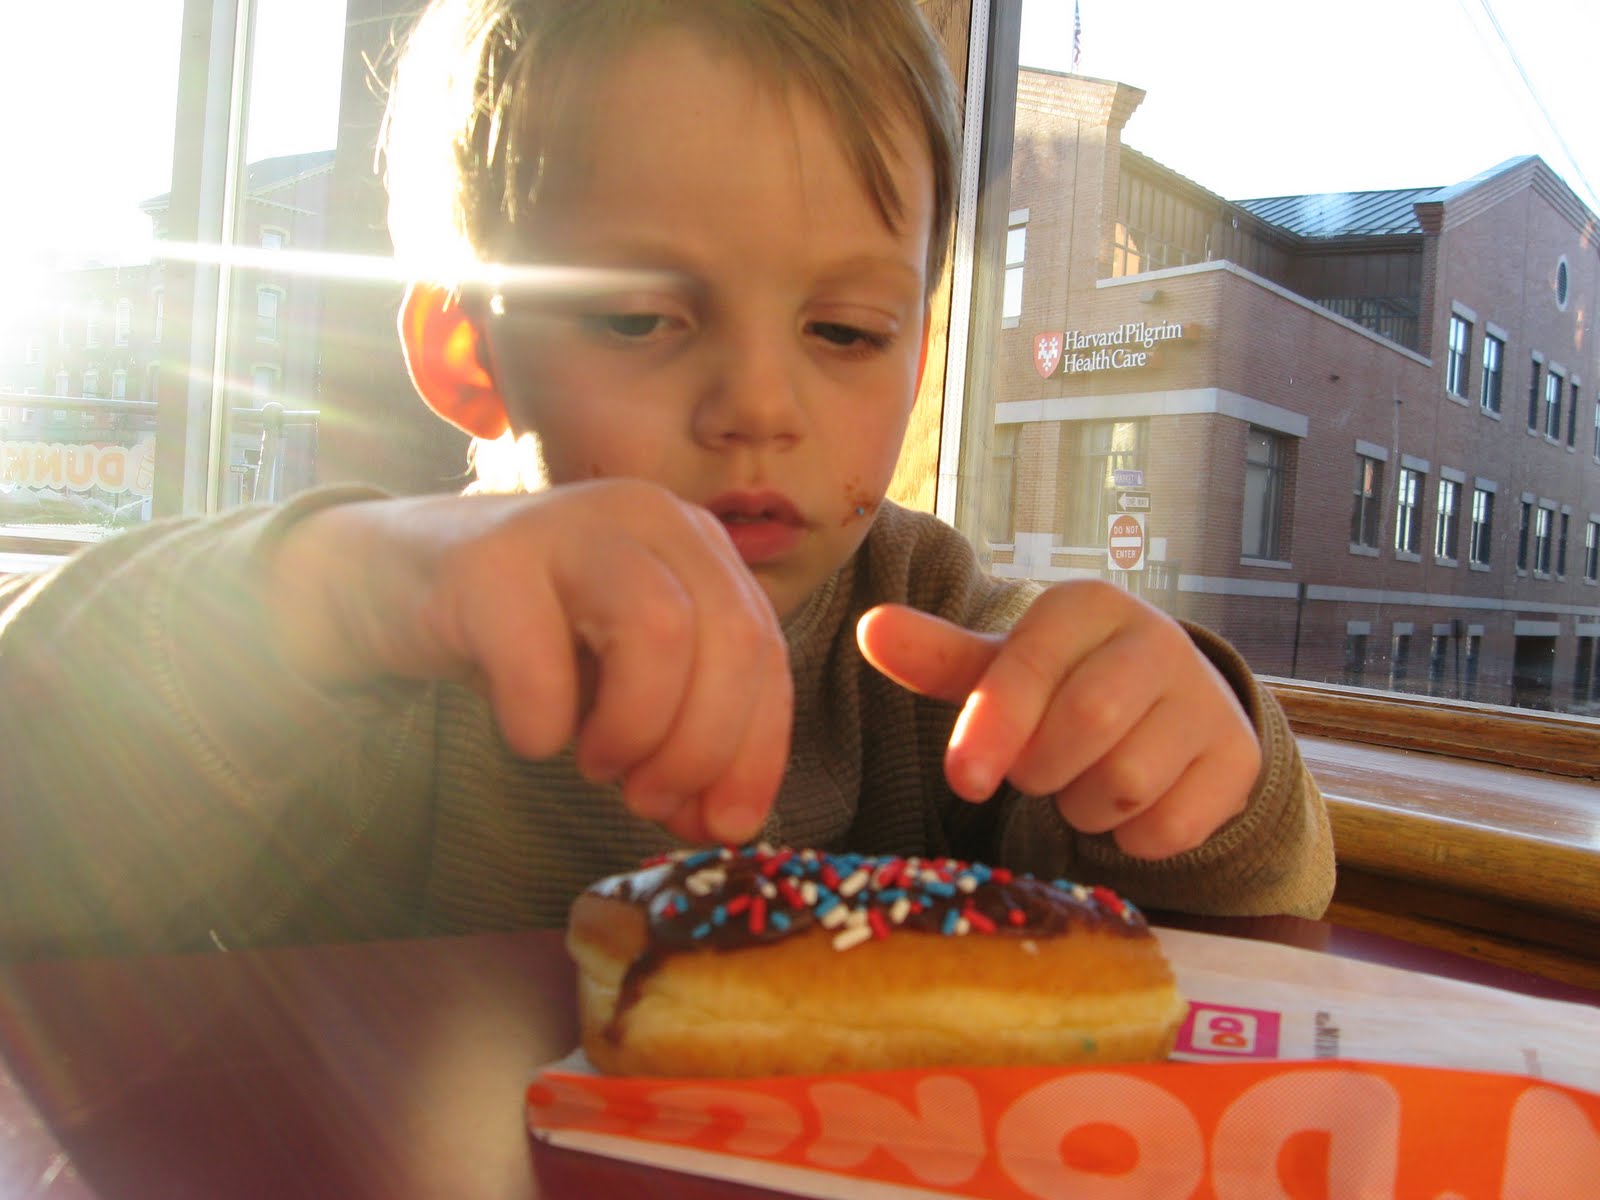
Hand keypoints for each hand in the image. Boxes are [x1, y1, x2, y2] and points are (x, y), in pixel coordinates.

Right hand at [266, 481, 791, 843]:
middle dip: (703, 745)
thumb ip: (681, 744)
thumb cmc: (527, 635)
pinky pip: (541, 658)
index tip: (728, 826)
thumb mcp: (619, 690)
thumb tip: (727, 826)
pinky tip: (532, 736)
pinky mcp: (486, 561)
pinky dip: (545, 723)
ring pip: (659, 628)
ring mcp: (567, 526)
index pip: (765, 649)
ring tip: (597, 764)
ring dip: (638, 727)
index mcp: (695, 543)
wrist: (391, 581)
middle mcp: (646, 515)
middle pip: (730, 636)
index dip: (759, 750)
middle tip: (649, 799)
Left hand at [855, 582, 1260, 858]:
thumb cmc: (1066, 685)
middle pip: (1085, 724)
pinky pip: (1169, 826)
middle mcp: (1158, 639)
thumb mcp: (1003, 669)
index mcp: (1089, 605)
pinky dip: (1131, 837)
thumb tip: (870, 628)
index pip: (1031, 666)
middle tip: (1038, 769)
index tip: (961, 779)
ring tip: (1083, 779)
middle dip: (1041, 768)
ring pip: (1125, 783)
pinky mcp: (1238, 760)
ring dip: (1083, 805)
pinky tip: (1129, 806)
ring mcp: (1207, 699)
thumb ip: (941, 658)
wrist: (1173, 708)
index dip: (992, 727)